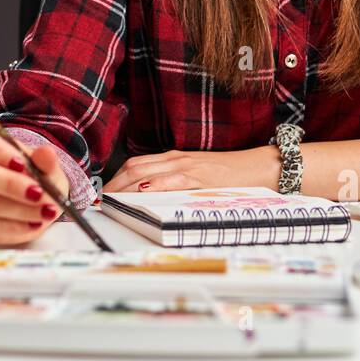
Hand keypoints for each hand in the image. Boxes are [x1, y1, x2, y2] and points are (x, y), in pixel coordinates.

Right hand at [0, 121, 70, 244]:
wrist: (39, 198)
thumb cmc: (37, 175)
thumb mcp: (47, 164)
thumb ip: (46, 160)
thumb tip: (46, 153)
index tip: (21, 163)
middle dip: (10, 184)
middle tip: (38, 191)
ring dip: (20, 208)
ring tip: (46, 210)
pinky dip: (16, 226)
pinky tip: (34, 222)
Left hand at [103, 147, 280, 192]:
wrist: (259, 167)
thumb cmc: (231, 174)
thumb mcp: (197, 174)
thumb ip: (176, 180)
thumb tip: (151, 196)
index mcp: (174, 158)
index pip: (135, 164)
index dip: (115, 178)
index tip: (103, 193)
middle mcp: (176, 159)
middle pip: (133, 168)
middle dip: (112, 185)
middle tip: (100, 201)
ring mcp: (187, 167)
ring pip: (146, 173)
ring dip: (124, 188)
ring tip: (111, 201)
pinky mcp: (200, 177)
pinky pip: (172, 180)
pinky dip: (154, 186)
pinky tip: (142, 194)